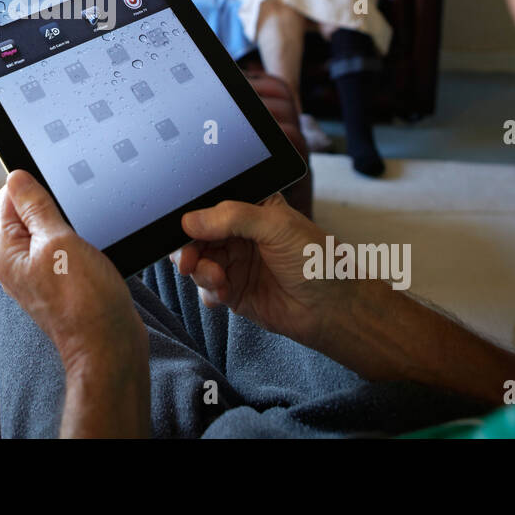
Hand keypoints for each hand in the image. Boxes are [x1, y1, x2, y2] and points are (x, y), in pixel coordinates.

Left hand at [0, 169, 146, 373]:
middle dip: (54, 204)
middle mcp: (18, 262)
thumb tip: (16, 177)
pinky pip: (65, 247)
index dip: (33, 185)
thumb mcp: (58, 241)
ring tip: (87, 233)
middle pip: (30, 212)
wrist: (109, 345)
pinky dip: (80, 240)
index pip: (8, 198)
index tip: (58, 184)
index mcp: (6, 250)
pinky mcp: (62, 280)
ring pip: (52, 229)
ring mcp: (40, 272)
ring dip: (71, 223)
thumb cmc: (83, 300)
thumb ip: (35, 207)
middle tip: (77, 212)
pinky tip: (94, 245)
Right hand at [173, 190, 349, 346]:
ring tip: (218, 280)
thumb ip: (233, 217)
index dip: (192, 216)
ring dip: (200, 272)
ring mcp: (235, 262)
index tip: (181, 229)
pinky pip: (205, 289)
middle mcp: (239, 233)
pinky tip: (224, 295)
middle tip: (190, 262)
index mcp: (250, 207)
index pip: (210, 205)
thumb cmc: (318, 260)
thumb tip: (190, 220)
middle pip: (196, 236)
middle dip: (189, 249)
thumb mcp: (277, 226)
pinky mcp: (233, 291)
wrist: (333, 308)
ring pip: (197, 262)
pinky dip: (208, 292)